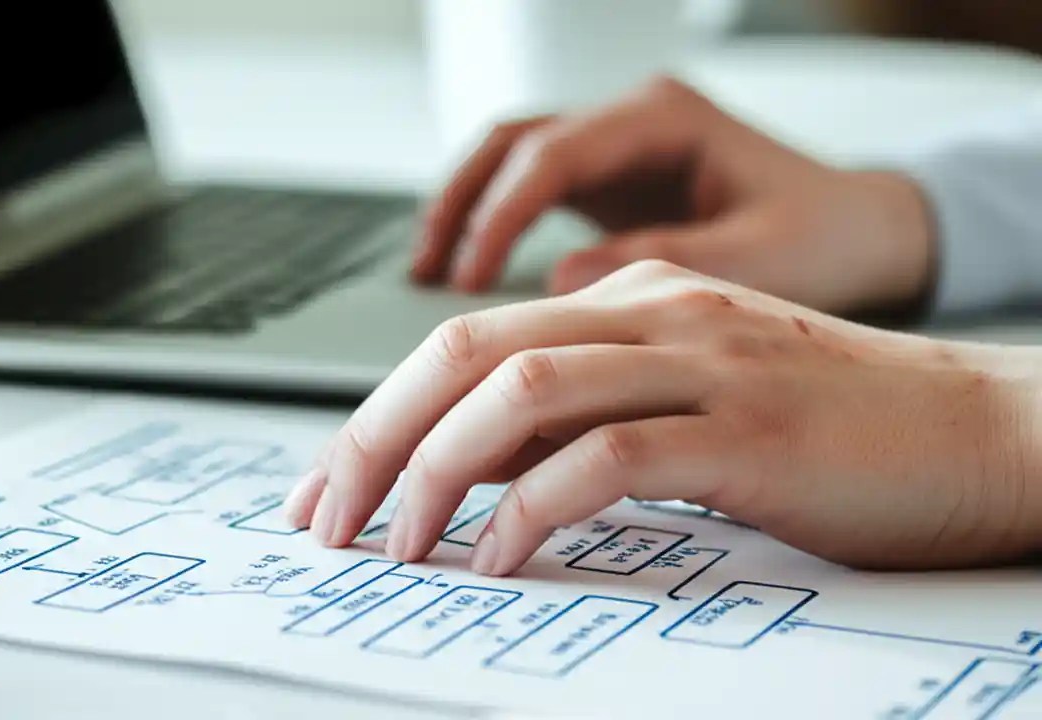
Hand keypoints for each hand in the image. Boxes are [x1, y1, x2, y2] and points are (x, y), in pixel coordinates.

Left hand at [286, 261, 1041, 573]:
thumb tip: (461, 468)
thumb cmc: (824, 430)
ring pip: (519, 394)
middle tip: (327, 518)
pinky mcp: (745, 429)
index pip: (462, 344)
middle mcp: (652, 313)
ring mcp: (700, 362)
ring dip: (435, 474)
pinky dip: (531, 510)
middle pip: (463, 354)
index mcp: (629, 299)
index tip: (330, 487)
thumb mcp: (679, 404)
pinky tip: (498, 556)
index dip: (377, 416)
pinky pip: (605, 458)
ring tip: (400, 547)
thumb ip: (577, 420)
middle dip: (373, 439)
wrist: (976, 429)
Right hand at [412, 76, 935, 316]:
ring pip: (511, 159)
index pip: (552, 155)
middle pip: (512, 141)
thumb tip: (560, 283)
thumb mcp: (756, 260)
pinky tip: (473, 273)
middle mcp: (631, 120)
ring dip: (465, 209)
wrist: (865, 231)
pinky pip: (532, 191)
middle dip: (461, 202)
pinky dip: (495, 225)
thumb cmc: (827, 240)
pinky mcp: (613, 182)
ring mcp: (618, 147)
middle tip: (427, 272)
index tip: (470, 277)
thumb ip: (659, 265)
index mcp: (665, 120)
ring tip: (430, 274)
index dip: (500, 215)